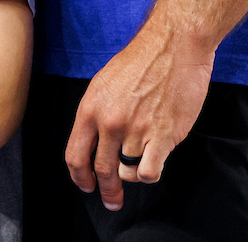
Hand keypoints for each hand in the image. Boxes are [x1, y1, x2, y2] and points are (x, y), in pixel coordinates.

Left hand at [64, 20, 213, 211]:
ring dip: (130, 176)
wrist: (172, 48)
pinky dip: (149, 174)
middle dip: (104, 190)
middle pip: (100, 170)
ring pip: (126, 172)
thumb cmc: (139, 62)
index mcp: (90, 109)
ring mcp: (136, 131)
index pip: (75, 154)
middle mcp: (109, 123)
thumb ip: (96, 113)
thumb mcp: (103, 84)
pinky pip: (150, 172)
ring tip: (135, 171)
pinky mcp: (163, 137)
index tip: (85, 185)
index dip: (78, 176)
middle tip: (110, 200)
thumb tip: (94, 139)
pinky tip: (151, 165)